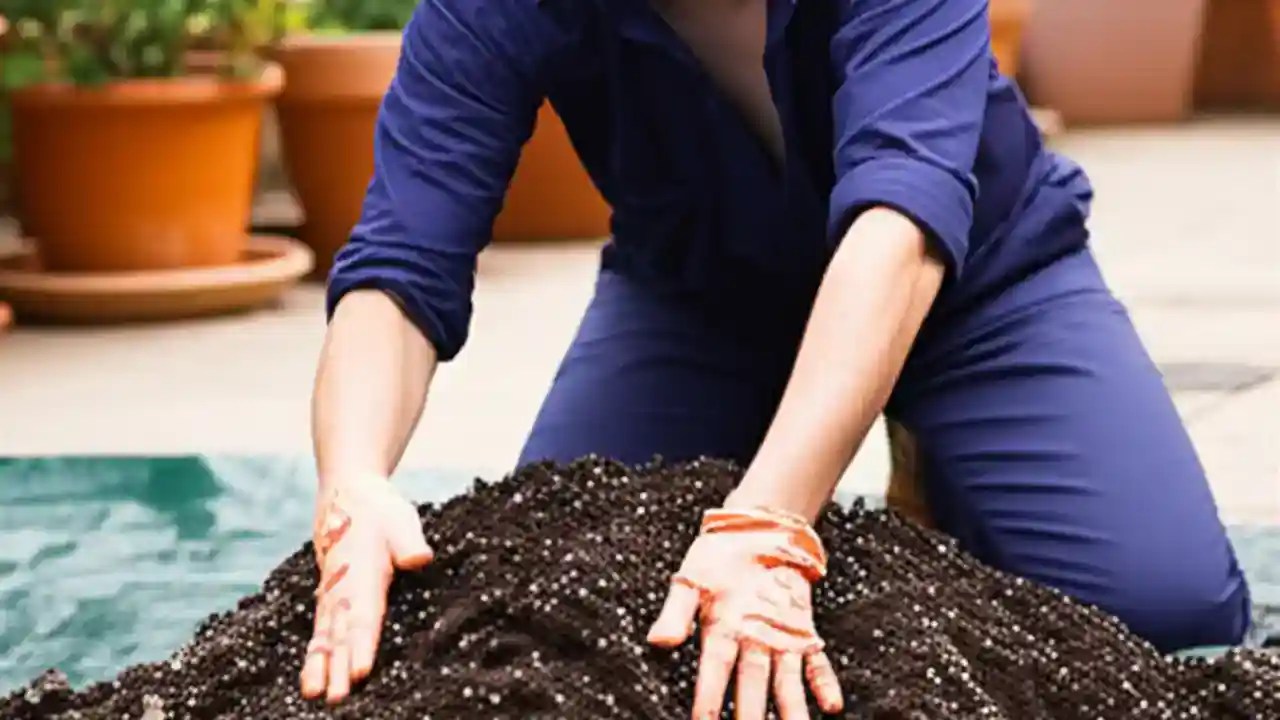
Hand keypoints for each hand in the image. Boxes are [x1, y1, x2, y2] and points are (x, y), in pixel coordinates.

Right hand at [300, 478, 432, 702]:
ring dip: (321, 665)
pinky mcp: (330, 599)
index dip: (362, 644)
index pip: (364, 615)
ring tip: (313, 696)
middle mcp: (344, 588)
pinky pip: (320, 630)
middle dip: (337, 666)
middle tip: (336, 698)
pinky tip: (310, 681)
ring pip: (326, 635)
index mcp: (363, 573)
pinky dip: (314, 654)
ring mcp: (333, 595)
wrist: (347, 494)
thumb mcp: (400, 519)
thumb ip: (408, 542)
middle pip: (341, 633)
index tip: (360, 671)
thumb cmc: (379, 511)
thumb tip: (419, 558)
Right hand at [647, 508, 843, 718]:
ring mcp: (779, 637)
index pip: (714, 673)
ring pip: (785, 683)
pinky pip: (816, 661)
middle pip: (752, 687)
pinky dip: (824, 682)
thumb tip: (658, 642)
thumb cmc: (718, 555)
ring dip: (792, 710)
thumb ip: (676, 612)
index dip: (708, 700)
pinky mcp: (803, 628)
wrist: (756, 528)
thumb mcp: (691, 579)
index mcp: (720, 632)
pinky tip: (831, 705)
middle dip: (752, 716)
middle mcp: (751, 642)